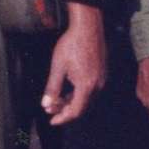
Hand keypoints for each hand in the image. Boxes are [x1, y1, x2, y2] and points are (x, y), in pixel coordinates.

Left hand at [42, 2, 106, 125]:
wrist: (88, 27)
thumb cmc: (71, 44)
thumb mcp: (58, 66)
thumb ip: (52, 87)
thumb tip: (46, 105)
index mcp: (86, 86)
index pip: (75, 111)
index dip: (63, 118)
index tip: (52, 121)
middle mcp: (97, 86)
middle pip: (81, 106)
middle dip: (65, 110)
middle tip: (50, 110)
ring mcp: (101, 79)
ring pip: (86, 98)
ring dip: (71, 102)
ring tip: (57, 100)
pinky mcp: (102, 73)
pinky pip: (90, 90)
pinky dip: (78, 94)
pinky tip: (68, 90)